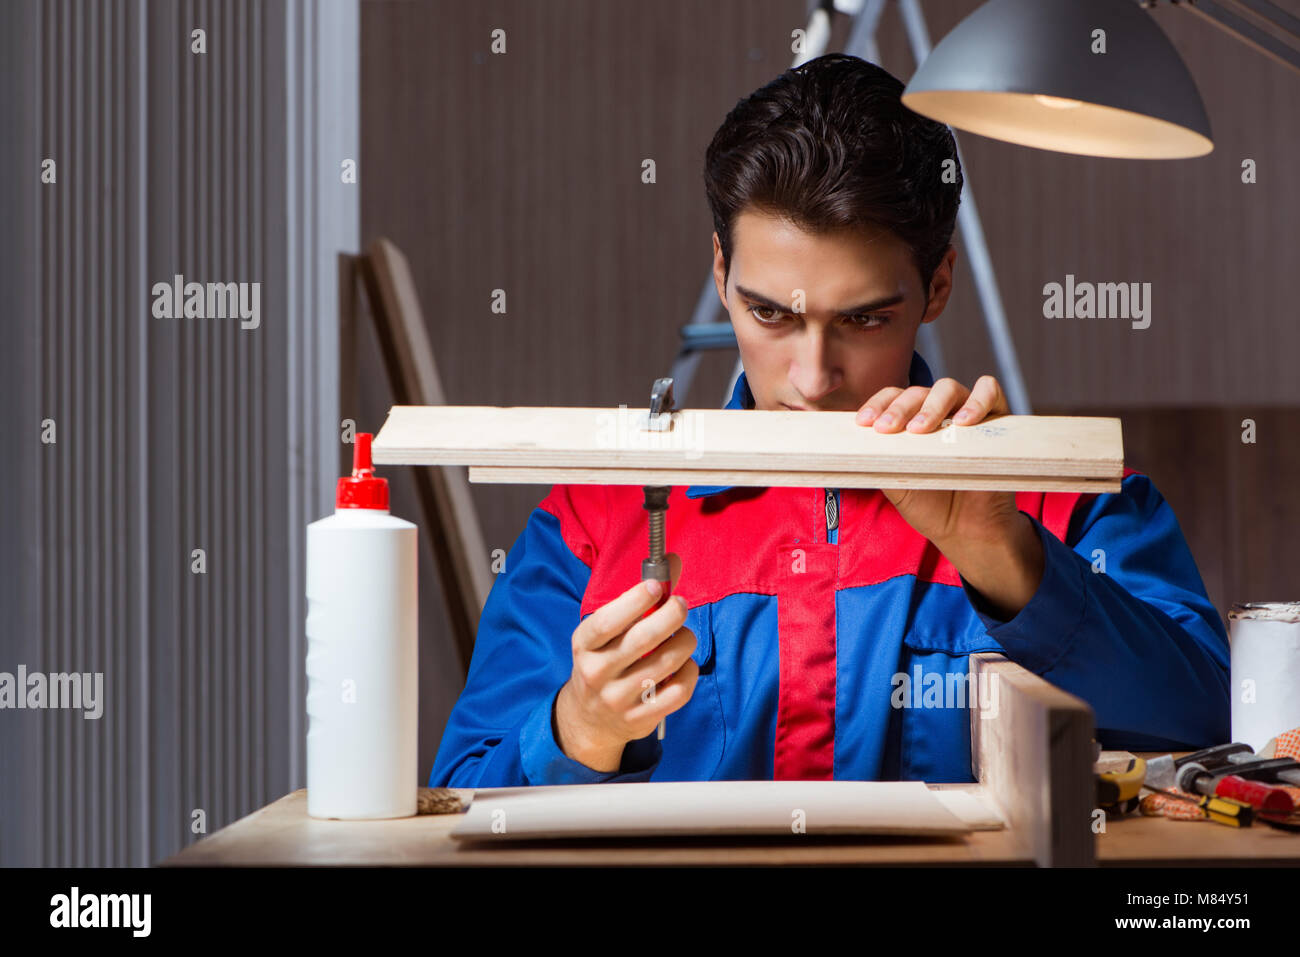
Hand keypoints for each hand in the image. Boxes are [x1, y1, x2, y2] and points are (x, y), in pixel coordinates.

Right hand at [554, 553, 698, 771]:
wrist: (590, 718)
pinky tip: (684, 665)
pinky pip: (678, 691)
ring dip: (685, 641)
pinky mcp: (640, 719)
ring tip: (684, 635)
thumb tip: (672, 561)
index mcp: (584, 645)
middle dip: (671, 615)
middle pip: (642, 640)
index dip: (634, 601)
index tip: (656, 586)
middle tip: (681, 605)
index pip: (607, 622)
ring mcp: (617, 699)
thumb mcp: (607, 632)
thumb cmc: (605, 661)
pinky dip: (689, 672)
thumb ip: (639, 599)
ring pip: (666, 663)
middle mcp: (596, 673)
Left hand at [854, 375, 1043, 618]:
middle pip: (917, 392)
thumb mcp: (895, 484)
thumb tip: (850, 445)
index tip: (863, 424)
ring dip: (931, 405)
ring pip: (949, 388)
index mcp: (911, 421)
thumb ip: (878, 461)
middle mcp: (938, 412)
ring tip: (920, 430)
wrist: (965, 530)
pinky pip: (991, 391)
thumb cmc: (929, 505)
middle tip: (888, 429)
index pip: (892, 398)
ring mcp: (967, 414)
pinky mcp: (997, 420)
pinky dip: (977, 400)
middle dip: (899, 408)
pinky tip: (963, 422)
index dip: (876, 405)